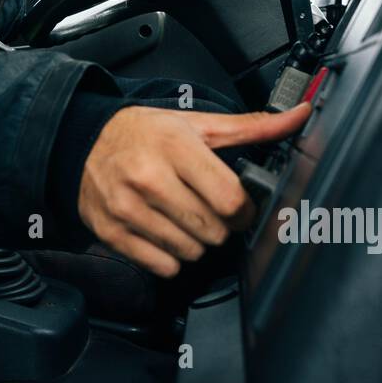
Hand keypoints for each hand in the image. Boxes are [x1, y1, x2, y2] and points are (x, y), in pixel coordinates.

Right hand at [77, 101, 310, 277]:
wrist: (82, 143)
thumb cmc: (143, 134)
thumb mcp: (196, 124)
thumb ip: (251, 126)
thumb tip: (299, 116)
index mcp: (174, 146)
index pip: (229, 199)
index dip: (244, 210)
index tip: (238, 205)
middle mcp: (148, 177)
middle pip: (213, 230)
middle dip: (219, 225)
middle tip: (207, 209)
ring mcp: (127, 208)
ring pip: (190, 252)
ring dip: (196, 242)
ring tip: (182, 218)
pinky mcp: (112, 233)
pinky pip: (163, 266)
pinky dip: (170, 257)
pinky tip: (164, 232)